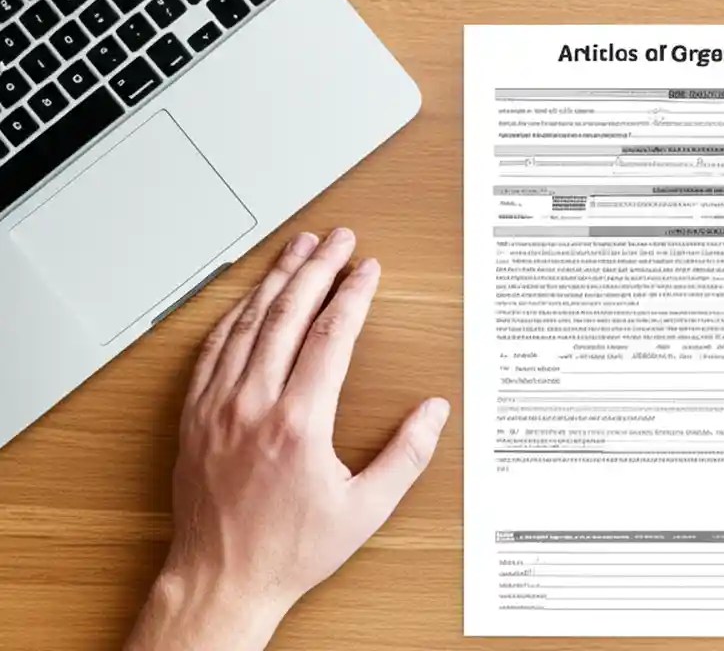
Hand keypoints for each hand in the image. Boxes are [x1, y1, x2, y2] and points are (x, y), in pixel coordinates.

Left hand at [126, 229, 450, 650]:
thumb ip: (407, 456)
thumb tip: (434, 412)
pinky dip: (235, 314)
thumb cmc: (289, 549)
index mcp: (299, 423)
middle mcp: (253, 405)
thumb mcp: (366, 510)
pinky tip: (250, 299)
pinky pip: (213, 348)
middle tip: (337, 238)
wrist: (222, 578)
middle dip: (316, 268)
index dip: (353, 294)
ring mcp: (218, 406)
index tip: (367, 269)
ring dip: (275, 280)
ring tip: (297, 248)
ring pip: (247, 323)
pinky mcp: (195, 416)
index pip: (331, 335)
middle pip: (287, 315)